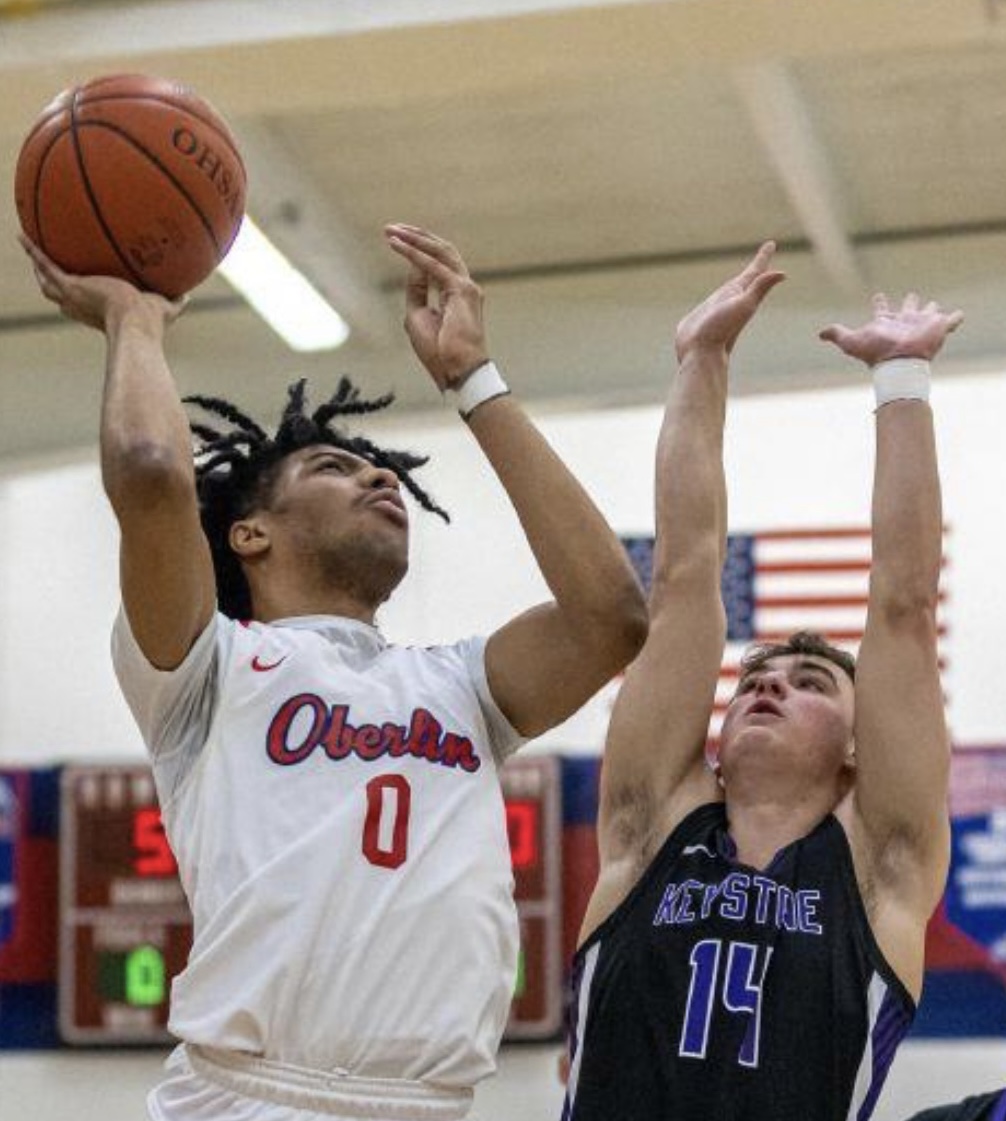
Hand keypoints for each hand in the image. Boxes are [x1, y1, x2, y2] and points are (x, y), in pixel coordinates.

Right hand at [19, 234, 184, 333]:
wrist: (137, 324)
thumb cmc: (153, 323)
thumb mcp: (167, 308)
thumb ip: (177, 301)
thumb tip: (189, 294)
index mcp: (101, 310)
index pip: (85, 302)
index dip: (79, 294)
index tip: (82, 285)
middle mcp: (83, 305)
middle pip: (59, 293)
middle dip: (52, 281)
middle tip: (47, 266)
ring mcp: (74, 296)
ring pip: (46, 280)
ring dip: (37, 263)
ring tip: (28, 244)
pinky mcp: (70, 286)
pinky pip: (45, 264)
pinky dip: (33, 250)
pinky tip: (22, 235)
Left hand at [385, 224, 488, 388]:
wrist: (457, 371)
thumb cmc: (439, 352)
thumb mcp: (418, 316)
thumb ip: (417, 291)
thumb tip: (412, 267)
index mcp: (456, 296)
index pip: (436, 265)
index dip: (414, 253)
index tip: (394, 242)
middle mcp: (464, 288)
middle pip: (441, 252)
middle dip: (416, 237)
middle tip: (392, 229)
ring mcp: (465, 287)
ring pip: (440, 251)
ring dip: (415, 239)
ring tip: (392, 231)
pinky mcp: (461, 290)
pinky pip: (433, 265)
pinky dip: (413, 253)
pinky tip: (397, 244)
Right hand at [675, 241, 784, 361]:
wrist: (700, 353)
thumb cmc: (721, 330)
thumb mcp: (743, 305)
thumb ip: (759, 288)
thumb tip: (783, 274)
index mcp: (740, 295)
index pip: (755, 272)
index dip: (763, 257)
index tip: (771, 244)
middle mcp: (730, 302)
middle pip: (746, 280)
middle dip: (755, 268)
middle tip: (764, 255)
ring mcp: (717, 311)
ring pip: (729, 293)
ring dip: (737, 284)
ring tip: (743, 278)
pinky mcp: (701, 320)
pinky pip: (711, 305)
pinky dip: (716, 300)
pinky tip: (716, 303)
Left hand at [819, 293, 963, 366]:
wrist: (900, 362)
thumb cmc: (877, 353)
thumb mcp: (851, 342)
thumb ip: (837, 335)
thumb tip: (819, 334)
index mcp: (886, 323)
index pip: (882, 310)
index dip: (880, 303)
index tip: (878, 295)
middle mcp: (904, 323)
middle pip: (908, 309)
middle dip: (909, 303)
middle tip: (911, 296)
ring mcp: (921, 325)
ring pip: (928, 313)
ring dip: (930, 309)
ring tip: (933, 305)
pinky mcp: (938, 329)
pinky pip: (950, 321)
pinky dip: (955, 317)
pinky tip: (959, 315)